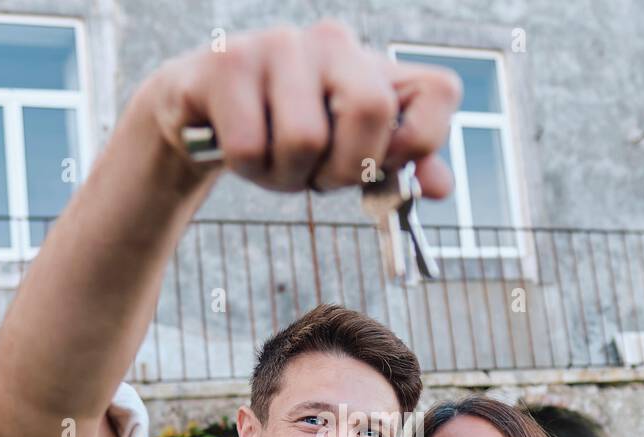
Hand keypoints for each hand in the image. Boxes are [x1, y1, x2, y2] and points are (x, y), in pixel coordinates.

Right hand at [138, 19, 460, 194]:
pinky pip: (250, 146)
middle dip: (344, 168)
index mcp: (374, 64)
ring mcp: (280, 44)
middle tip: (318, 178)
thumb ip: (396, 167)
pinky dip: (247, 168)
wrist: (203, 117)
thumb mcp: (346, 156)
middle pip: (371, 109)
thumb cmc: (284, 136)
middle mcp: (335, 42)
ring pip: (305, 138)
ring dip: (286, 176)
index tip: (381, 167)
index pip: (439, 91)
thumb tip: (441, 187)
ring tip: (272, 162)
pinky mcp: (227, 62)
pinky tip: (237, 149)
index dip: (418, 144)